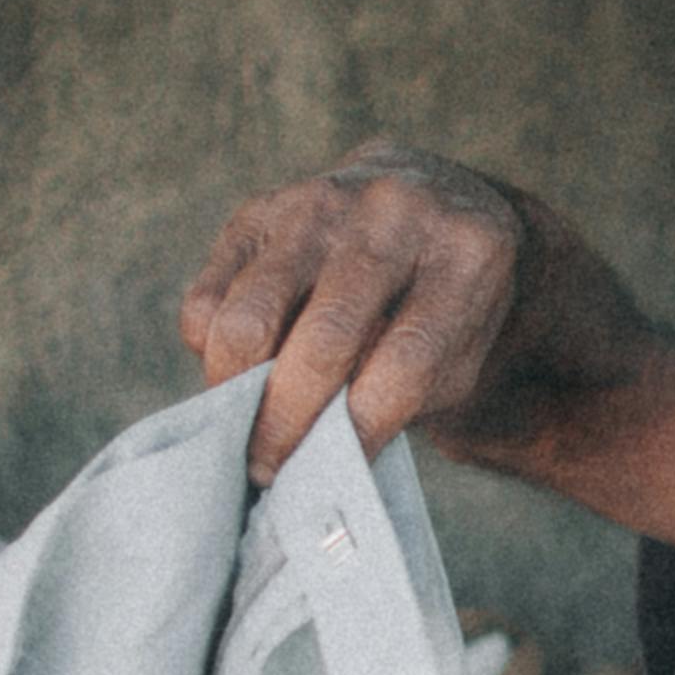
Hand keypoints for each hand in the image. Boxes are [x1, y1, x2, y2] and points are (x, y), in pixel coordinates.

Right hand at [181, 141, 542, 482]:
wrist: (428, 200)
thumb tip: (314, 455)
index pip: (408, 359)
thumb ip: (405, 395)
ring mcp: (320, 203)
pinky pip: (209, 299)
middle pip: (324, 341)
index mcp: (465, 254)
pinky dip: (212, 351)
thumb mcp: (458, 351)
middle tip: (269, 470)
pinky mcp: (258, 209)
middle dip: (287, 424)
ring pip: (249, 318)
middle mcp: (393, 213)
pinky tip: (244, 368)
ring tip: (244, 427)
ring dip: (236, 392)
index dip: (365, 428)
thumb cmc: (443, 302)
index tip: (337, 474)